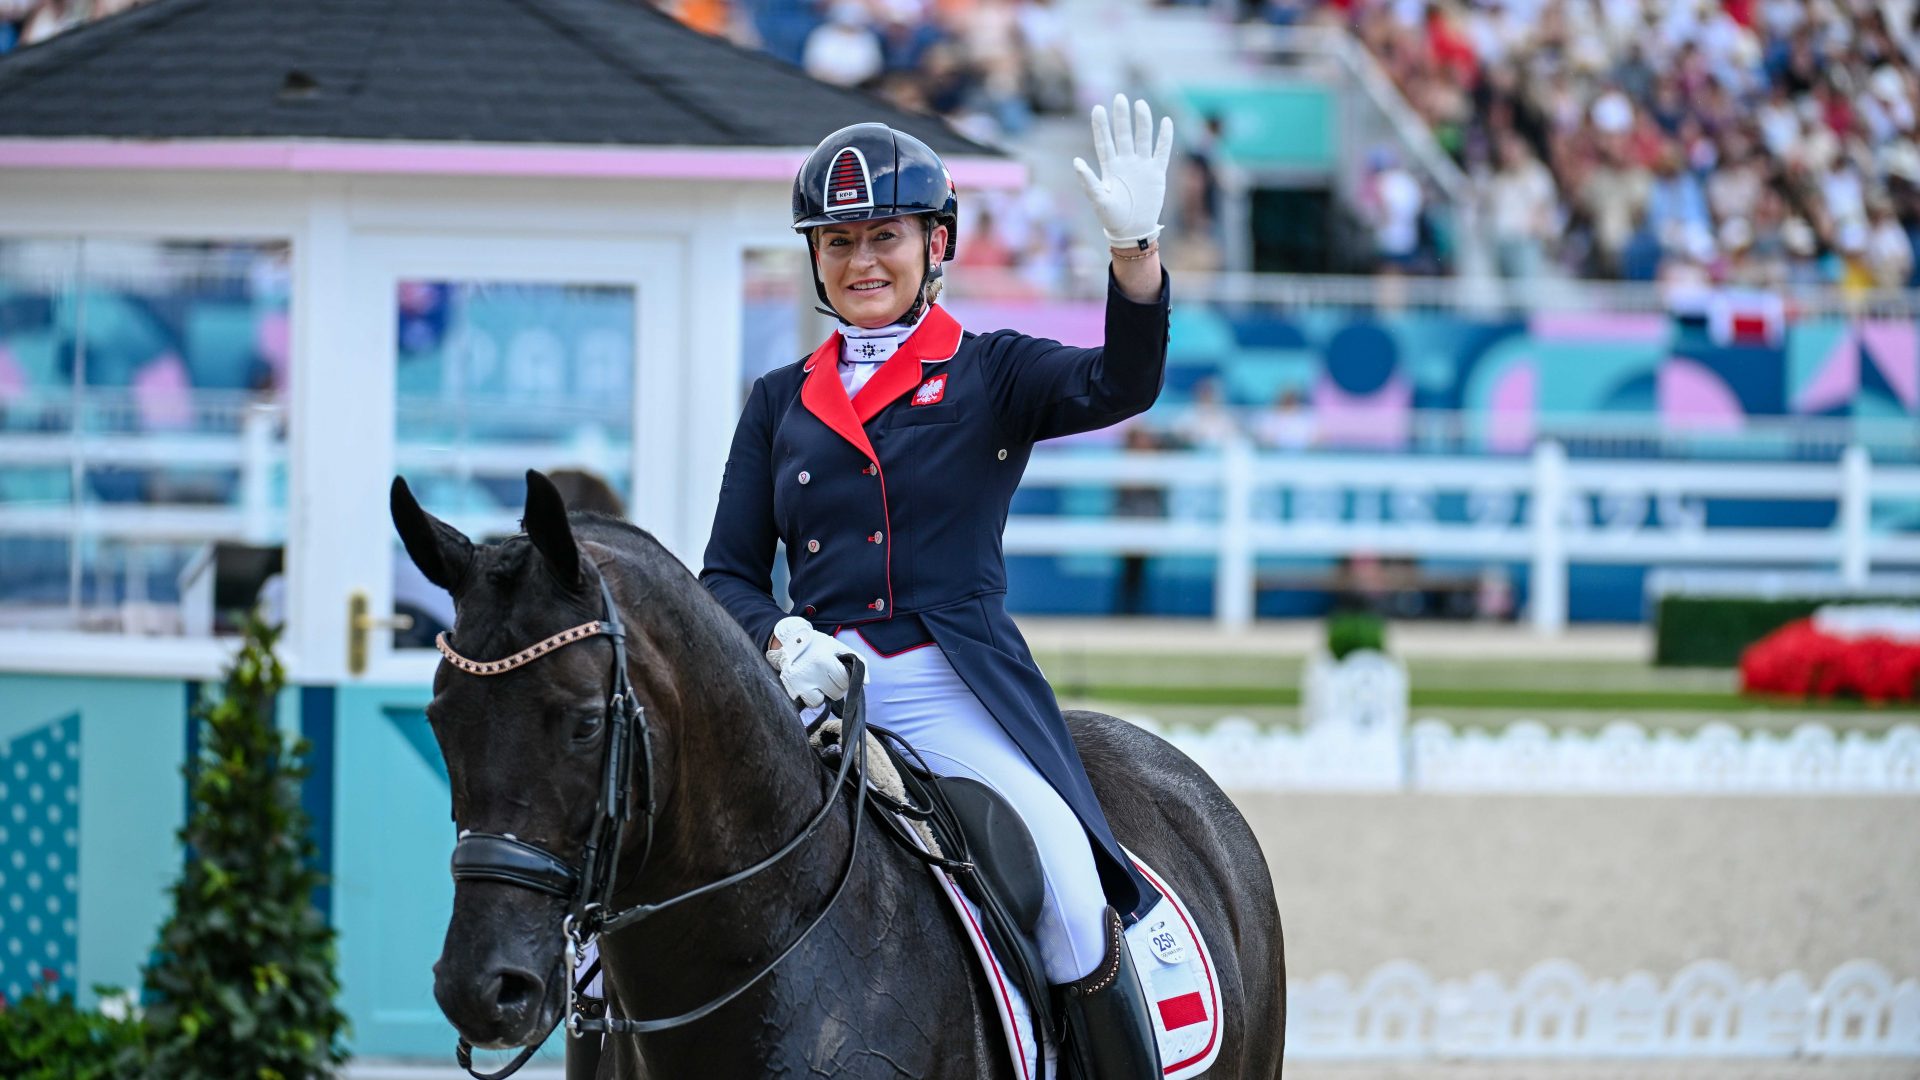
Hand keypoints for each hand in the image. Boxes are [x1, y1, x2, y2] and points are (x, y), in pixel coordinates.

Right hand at [766, 616, 858, 708]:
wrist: (788, 642)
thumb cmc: (816, 644)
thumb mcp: (837, 646)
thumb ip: (856, 660)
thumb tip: (866, 683)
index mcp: (824, 660)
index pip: (845, 682)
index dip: (845, 679)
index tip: (839, 672)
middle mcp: (811, 673)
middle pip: (835, 694)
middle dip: (836, 687)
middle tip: (829, 676)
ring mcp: (799, 683)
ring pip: (820, 702)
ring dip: (822, 695)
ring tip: (818, 682)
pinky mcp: (791, 690)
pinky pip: (807, 702)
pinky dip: (810, 697)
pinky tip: (809, 685)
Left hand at [1072, 94, 1173, 245]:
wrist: (1132, 231)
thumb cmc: (1112, 217)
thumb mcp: (1098, 199)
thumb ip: (1088, 180)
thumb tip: (1076, 161)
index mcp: (1110, 167)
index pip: (1105, 142)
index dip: (1101, 126)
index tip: (1097, 108)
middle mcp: (1126, 162)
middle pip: (1124, 134)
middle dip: (1122, 117)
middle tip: (1120, 98)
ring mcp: (1142, 166)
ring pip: (1142, 138)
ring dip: (1142, 122)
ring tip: (1140, 104)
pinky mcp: (1156, 173)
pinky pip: (1162, 151)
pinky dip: (1164, 137)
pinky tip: (1166, 122)